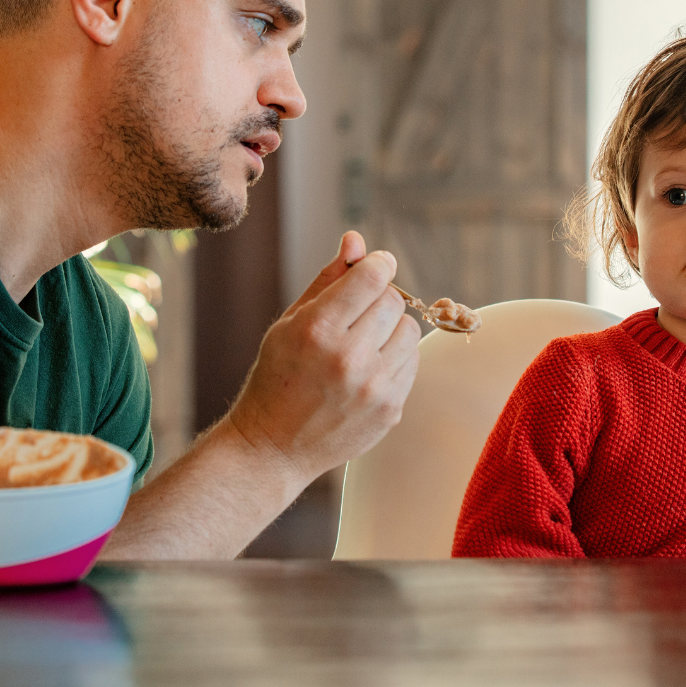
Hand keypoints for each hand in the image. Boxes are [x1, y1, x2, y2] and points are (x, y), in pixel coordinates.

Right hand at [228, 231, 420, 483]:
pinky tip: (367, 368)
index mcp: (318, 330)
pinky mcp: (390, 409)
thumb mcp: (290, 322)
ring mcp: (373, 388)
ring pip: (409, 329)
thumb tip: (356, 240)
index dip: (378, 264)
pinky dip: (395, 357)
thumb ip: (328, 279)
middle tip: (358, 313)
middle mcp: (348, 358)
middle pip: (393, 301)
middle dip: (379, 298)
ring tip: (363, 342)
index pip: (372, 277)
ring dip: (391, 328)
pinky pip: (412, 362)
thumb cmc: (278, 376)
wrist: (274, 447)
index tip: (376, 266)